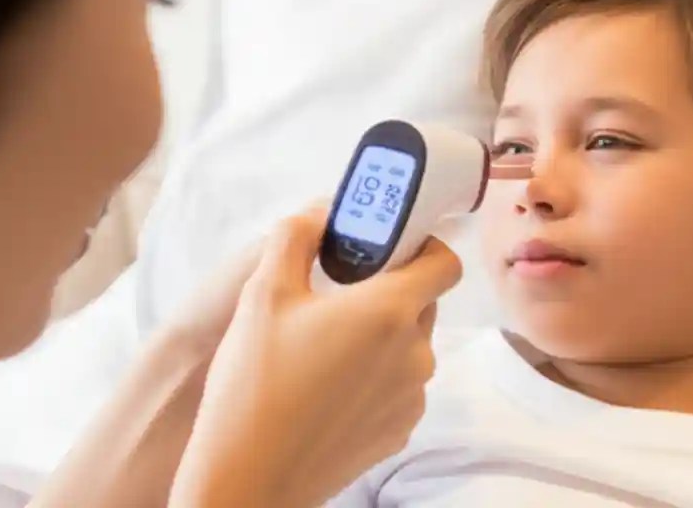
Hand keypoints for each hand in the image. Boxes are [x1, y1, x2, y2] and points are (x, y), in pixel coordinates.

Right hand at [170, 205, 462, 507]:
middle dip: (390, 290)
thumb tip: (321, 213)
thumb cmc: (254, 383)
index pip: (445, 262)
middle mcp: (414, 354)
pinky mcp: (398, 432)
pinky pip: (398, 387)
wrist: (248, 478)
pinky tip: (327, 386)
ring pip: (409, 347)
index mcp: (389, 311)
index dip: (422, 246)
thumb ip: (296, 237)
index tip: (386, 247)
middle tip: (338, 292)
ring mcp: (411, 397)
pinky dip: (374, 378)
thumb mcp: (263, 292)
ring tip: (323, 346)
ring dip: (380, 337)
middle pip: (424, 302)